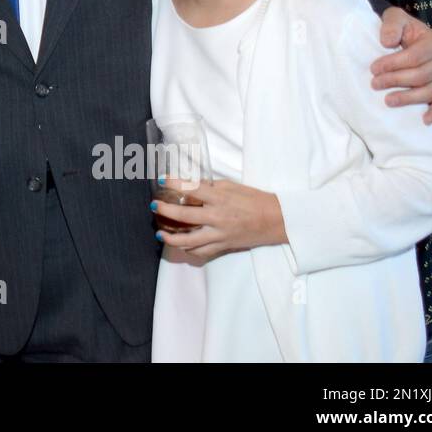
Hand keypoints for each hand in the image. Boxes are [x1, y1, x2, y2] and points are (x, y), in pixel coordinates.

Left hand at [153, 179, 286, 258]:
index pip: (191, 188)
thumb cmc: (255, 199)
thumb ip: (210, 188)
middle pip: (184, 216)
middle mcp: (217, 217)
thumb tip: (191, 187)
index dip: (174, 183)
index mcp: (220, 198)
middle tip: (154, 205)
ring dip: (171, 238)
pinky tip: (180, 246)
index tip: (162, 179)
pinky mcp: (224, 246)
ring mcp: (220, 234)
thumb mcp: (232, 186)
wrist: (277, 220)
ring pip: (189, 241)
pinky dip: (189, 250)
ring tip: (160, 234)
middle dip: (166, 210)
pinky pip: (202, 252)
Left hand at [370, 8, 431, 123]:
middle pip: (421, 76)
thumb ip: (392, 25)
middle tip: (374, 83)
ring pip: (429, 91)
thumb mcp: (394, 17)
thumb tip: (387, 42)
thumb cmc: (399, 28)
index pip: (414, 57)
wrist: (404, 36)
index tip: (373, 68)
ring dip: (408, 98)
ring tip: (387, 100)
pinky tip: (423, 120)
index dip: (393, 64)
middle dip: (395, 80)